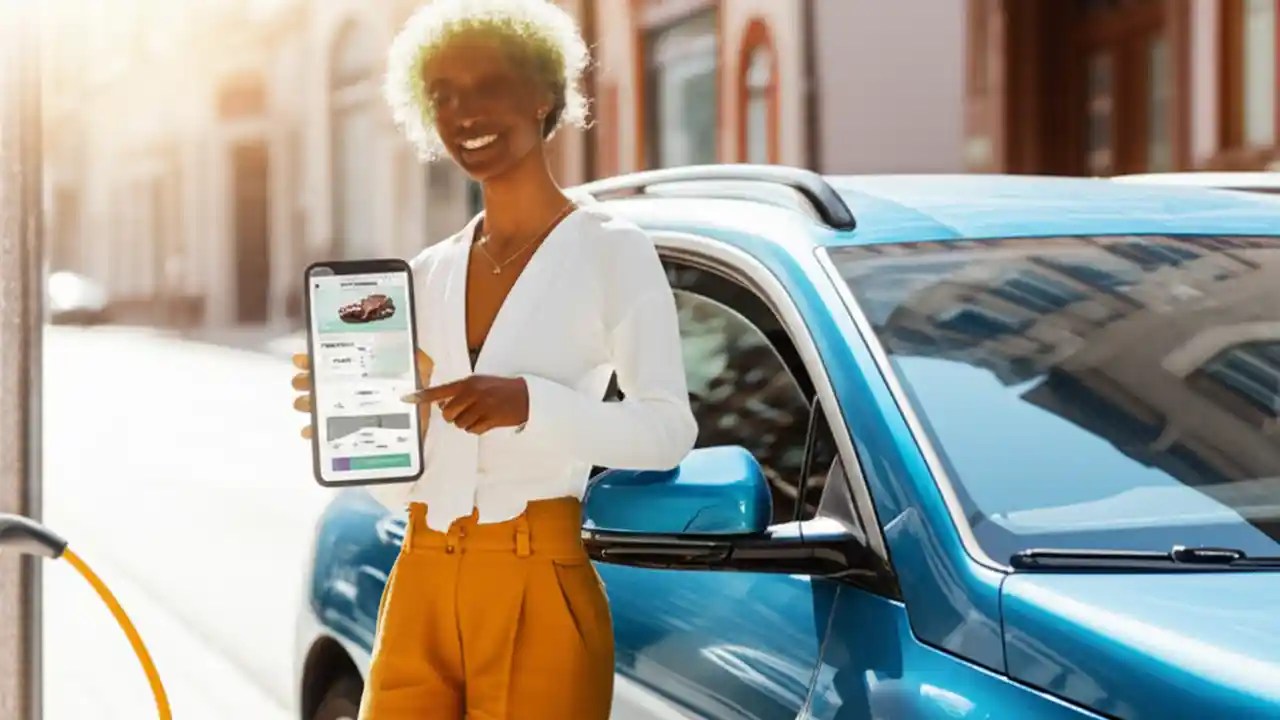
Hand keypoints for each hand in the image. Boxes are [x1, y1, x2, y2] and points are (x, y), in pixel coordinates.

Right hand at [293, 349, 434, 441]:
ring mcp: (352, 413)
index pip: (339, 361)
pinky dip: (316, 431)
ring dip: (308, 403)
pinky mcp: (352, 435)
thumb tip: (410, 348)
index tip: (303, 359)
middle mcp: (357, 391)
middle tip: (299, 382)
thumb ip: (419, 362)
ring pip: (323, 404)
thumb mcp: (422, 375)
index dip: (319, 358)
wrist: (421, 437)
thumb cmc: (420, 402)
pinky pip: (328, 432)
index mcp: (369, 374)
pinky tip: (309, 430)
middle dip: (308, 380)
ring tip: (302, 404)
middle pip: (326, 382)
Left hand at [403, 375, 528, 434]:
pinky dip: (477, 428)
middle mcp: (473, 393)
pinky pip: (473, 430)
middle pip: (448, 413)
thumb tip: (442, 404)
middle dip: (454, 416)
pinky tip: (486, 420)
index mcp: (468, 382)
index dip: (422, 396)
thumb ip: (461, 391)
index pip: (440, 390)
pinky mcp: (490, 419)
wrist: (526, 396)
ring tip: (480, 414)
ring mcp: (482, 407)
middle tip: (465, 411)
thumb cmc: (501, 389)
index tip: (407, 398)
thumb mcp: (480, 383)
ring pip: (460, 424)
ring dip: (467, 423)